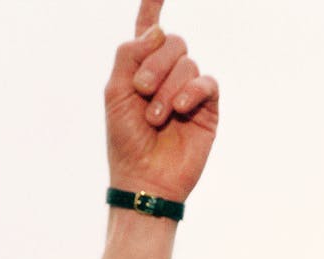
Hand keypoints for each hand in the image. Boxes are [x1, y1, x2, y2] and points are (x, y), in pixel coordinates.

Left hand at [105, 0, 219, 201]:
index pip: (148, 30)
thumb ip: (131, 54)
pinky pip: (206, 84)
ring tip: (157, 117)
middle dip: (155, 63)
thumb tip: (159, 31)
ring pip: (186, 64)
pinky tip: (180, 109)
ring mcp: (189, 91)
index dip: (152, 6)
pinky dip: (192, 92)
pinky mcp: (208, 109)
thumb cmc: (126, 139)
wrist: (146, 176)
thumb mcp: (115, 91)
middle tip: (141, 90)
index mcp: (141, 68)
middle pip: (171, 41)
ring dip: (168, 88)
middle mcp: (167, 75)